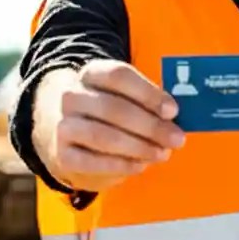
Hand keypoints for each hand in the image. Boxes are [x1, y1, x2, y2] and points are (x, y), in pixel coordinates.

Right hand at [32, 59, 186, 192]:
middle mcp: (72, 96)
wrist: (63, 133)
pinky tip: (140, 165)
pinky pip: (92, 162)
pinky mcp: (61, 155)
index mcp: (91, 73)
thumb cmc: (106, 113)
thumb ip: (146, 103)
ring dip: (138, 147)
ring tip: (162, 153)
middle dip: (150, 126)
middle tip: (176, 138)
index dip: (148, 93)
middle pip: (113, 108)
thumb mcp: (122, 97)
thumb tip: (172, 118)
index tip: (173, 110)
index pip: (118, 76)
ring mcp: (63, 125)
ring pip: (103, 136)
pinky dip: (120, 165)